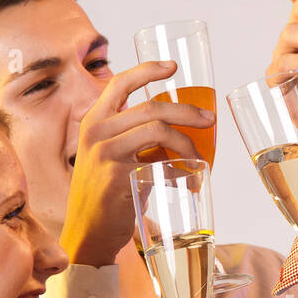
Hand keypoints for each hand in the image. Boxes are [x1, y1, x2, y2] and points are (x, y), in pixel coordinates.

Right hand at [59, 61, 214, 267]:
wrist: (88, 231)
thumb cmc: (106, 194)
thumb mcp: (111, 156)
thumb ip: (135, 139)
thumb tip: (178, 130)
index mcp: (94, 122)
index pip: (120, 84)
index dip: (148, 70)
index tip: (173, 66)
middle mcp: (96, 133)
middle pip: (151, 108)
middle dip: (187, 112)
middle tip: (209, 120)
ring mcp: (105, 155)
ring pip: (158, 131)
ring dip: (187, 143)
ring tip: (200, 158)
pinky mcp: (118, 178)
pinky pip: (161, 166)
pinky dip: (183, 172)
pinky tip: (191, 181)